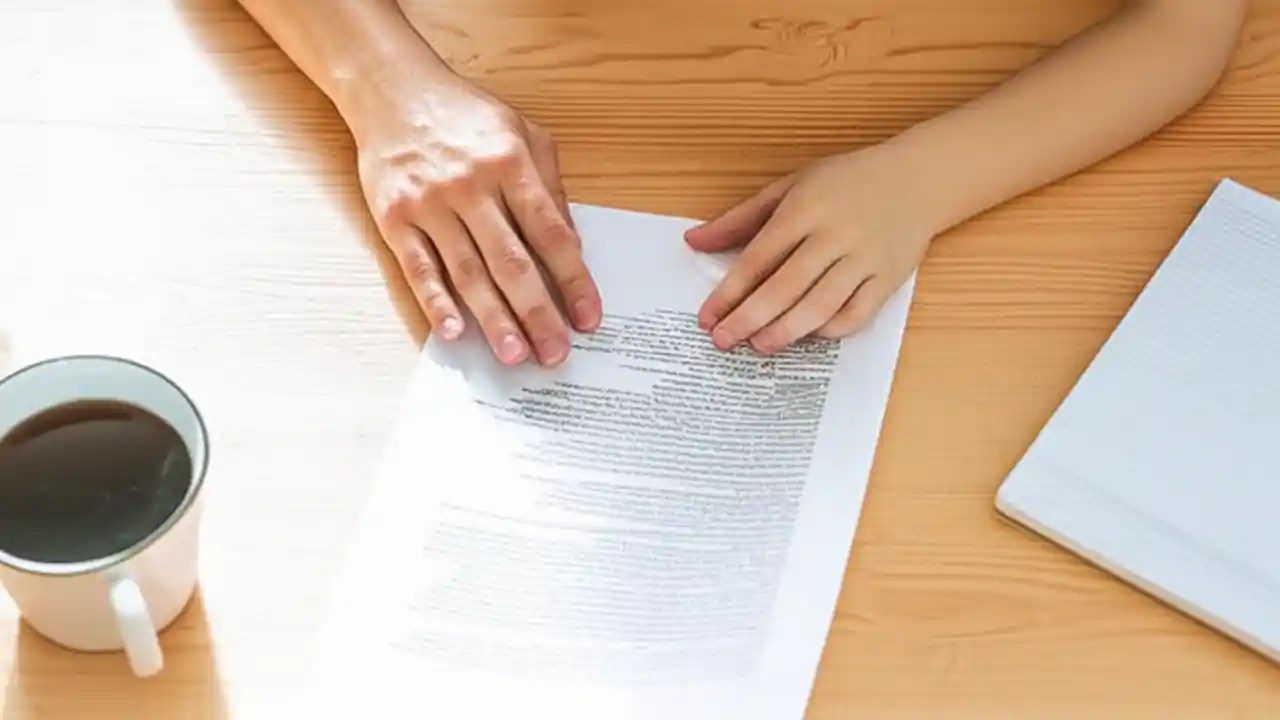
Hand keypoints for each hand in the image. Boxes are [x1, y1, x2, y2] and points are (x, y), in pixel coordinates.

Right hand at [348, 67, 600, 366]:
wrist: (392, 90)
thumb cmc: (465, 115)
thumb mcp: (523, 133)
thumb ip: (550, 188)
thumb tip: (572, 246)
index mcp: (511, 164)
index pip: (551, 234)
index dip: (573, 280)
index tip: (588, 318)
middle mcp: (471, 186)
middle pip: (511, 262)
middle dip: (537, 313)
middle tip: (554, 353)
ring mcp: (429, 204)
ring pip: (467, 272)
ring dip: (493, 319)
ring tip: (514, 355)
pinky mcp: (394, 218)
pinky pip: (419, 268)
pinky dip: (436, 303)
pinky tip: (454, 332)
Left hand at [685, 146, 931, 353]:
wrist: (919, 178)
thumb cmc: (847, 182)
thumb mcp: (790, 187)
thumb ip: (740, 218)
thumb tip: (693, 242)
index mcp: (806, 208)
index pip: (758, 258)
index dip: (729, 292)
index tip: (707, 317)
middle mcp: (836, 234)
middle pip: (785, 287)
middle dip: (749, 319)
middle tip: (724, 341)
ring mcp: (866, 258)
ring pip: (820, 305)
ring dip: (786, 331)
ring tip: (759, 346)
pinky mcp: (890, 278)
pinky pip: (857, 313)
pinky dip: (829, 330)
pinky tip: (806, 335)